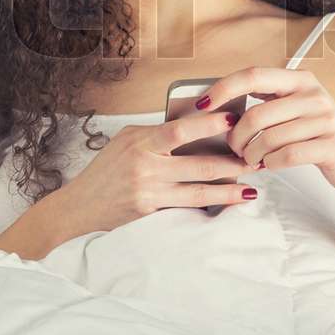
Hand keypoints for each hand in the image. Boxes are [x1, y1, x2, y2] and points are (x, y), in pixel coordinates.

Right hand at [60, 110, 260, 234]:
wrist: (79, 207)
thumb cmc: (106, 171)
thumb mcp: (126, 142)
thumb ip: (156, 134)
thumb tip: (196, 126)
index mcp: (140, 141)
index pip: (179, 130)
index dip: (208, 125)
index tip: (233, 121)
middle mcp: (144, 165)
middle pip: (198, 164)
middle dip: (232, 162)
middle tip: (256, 158)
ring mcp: (148, 192)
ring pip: (198, 190)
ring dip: (228, 188)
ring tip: (251, 186)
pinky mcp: (149, 214)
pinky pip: (186, 208)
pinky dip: (210, 206)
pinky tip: (228, 203)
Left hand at [196, 67, 334, 200]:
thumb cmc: (315, 135)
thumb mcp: (295, 110)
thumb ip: (266, 102)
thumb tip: (218, 103)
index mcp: (300, 79)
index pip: (254, 75)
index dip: (224, 88)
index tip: (202, 104)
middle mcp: (314, 94)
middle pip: (257, 113)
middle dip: (237, 136)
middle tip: (234, 149)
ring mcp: (326, 119)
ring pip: (269, 138)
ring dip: (252, 154)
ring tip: (251, 160)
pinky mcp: (333, 145)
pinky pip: (287, 156)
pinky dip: (270, 164)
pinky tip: (269, 165)